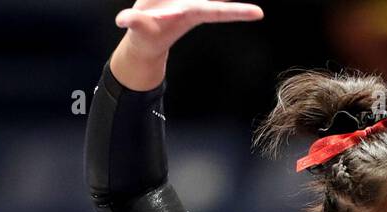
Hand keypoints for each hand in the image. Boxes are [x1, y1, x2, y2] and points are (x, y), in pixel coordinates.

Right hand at [116, 0, 263, 61]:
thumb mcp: (139, 30)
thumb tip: (124, 20)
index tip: (259, 13)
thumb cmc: (144, 35)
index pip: (219, 12)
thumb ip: (134, 22)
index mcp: (191, 14)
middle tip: (262, 9)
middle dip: (240, 2)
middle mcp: (197, 4)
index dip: (238, 12)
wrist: (145, 33)